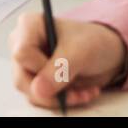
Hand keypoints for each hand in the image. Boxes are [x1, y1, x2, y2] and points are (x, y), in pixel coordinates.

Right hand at [9, 15, 127, 109]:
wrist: (106, 52)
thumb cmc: (92, 41)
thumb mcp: (81, 52)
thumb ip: (59, 69)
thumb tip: (38, 90)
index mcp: (29, 26)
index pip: (22, 54)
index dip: (41, 68)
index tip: (65, 70)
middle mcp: (22, 44)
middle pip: (22, 77)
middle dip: (52, 92)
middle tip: (77, 94)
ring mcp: (27, 64)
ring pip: (30, 92)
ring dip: (60, 99)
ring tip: (83, 93)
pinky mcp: (35, 79)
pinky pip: (41, 98)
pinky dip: (62, 101)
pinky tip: (80, 94)